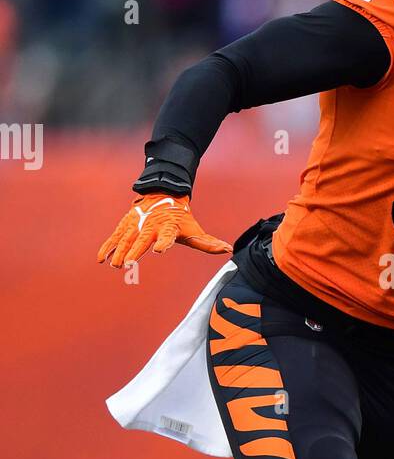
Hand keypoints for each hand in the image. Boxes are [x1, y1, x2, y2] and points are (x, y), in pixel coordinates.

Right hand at [97, 194, 230, 268]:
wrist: (163, 193)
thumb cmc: (180, 218)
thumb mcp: (193, 229)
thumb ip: (208, 243)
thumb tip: (229, 250)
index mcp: (168, 227)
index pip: (167, 236)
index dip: (164, 242)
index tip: (160, 250)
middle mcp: (151, 225)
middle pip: (142, 239)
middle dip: (136, 251)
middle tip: (130, 263)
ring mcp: (137, 224)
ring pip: (127, 239)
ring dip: (120, 251)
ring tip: (116, 265)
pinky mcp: (126, 224)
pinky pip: (115, 237)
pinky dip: (108, 246)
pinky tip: (101, 259)